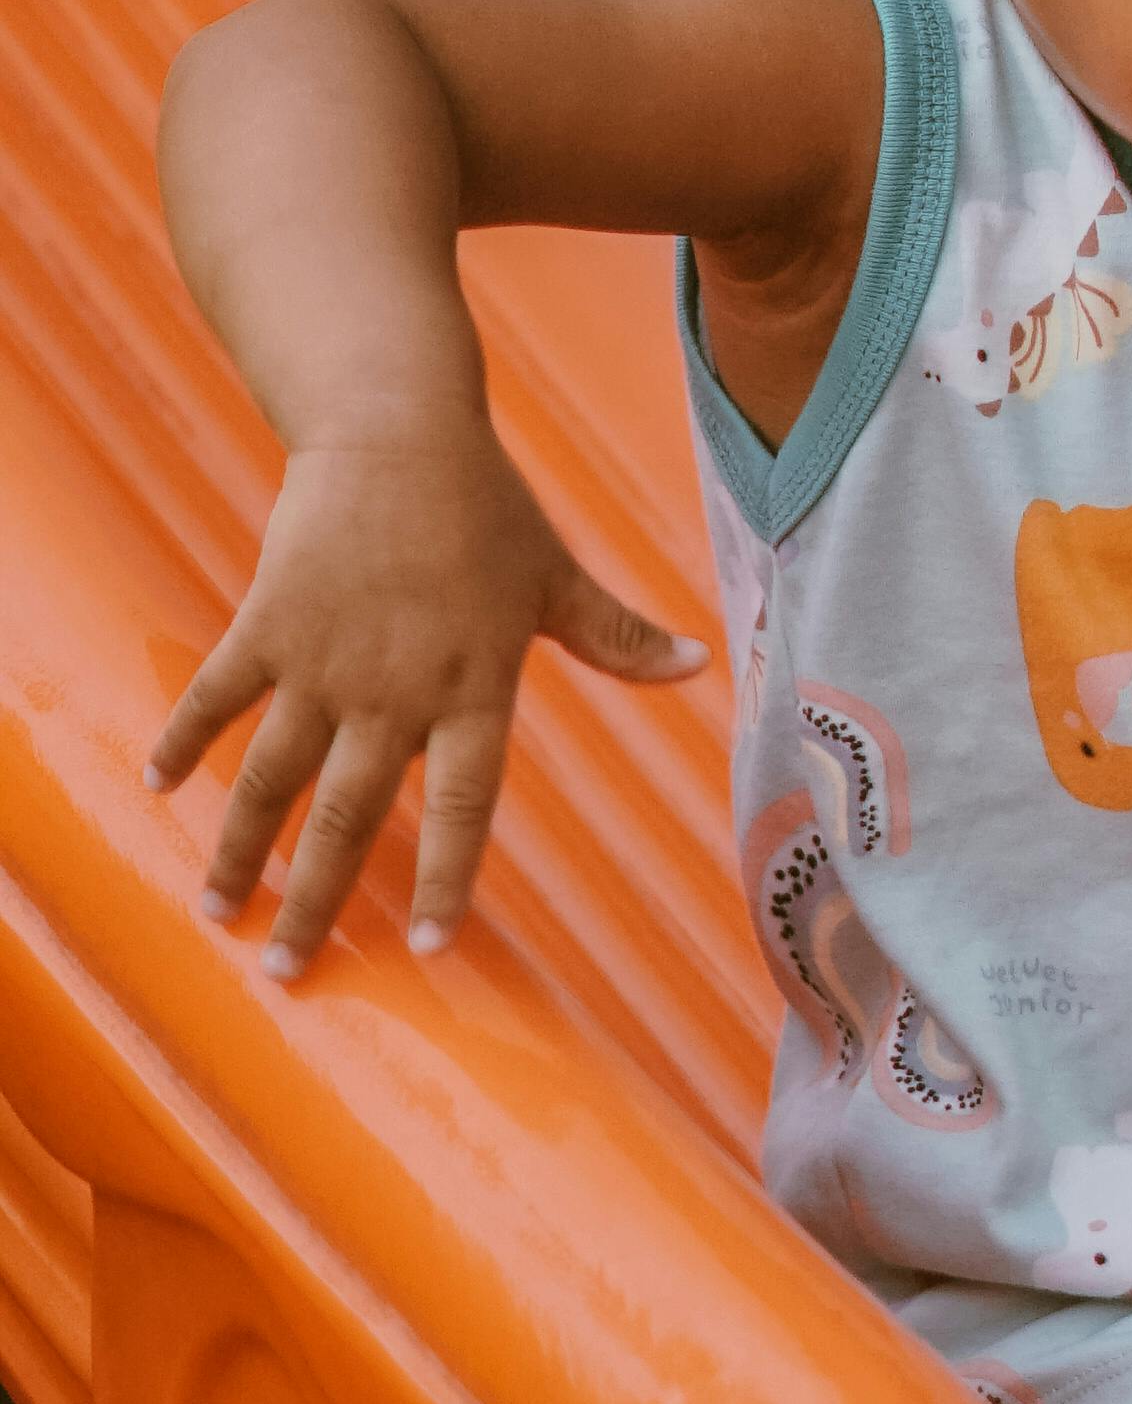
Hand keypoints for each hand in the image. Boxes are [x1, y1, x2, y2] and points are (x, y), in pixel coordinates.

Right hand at [145, 420, 707, 980]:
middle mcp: (396, 690)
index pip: (466, 807)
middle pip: (352, 819)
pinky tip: (157, 788)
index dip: (448, 878)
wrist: (395, 427)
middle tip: (288, 976)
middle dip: (319, 902)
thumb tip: (701, 664)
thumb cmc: (485, 507)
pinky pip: (218, 696)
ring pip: (275, 778)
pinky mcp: (267, 624)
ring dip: (242, 851)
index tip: (430, 949)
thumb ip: (618, 636)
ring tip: (218, 913)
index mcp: (474, 689)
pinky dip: (185, 741)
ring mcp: (324, 661)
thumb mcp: (556, 576)